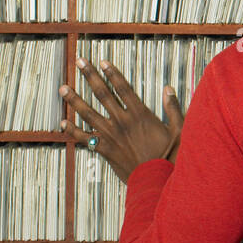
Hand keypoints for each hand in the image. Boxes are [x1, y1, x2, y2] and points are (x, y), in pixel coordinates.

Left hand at [59, 58, 184, 183]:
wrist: (155, 180)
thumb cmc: (169, 157)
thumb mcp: (178, 130)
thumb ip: (173, 108)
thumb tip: (168, 89)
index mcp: (140, 115)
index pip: (123, 88)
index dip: (112, 74)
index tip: (103, 62)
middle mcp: (122, 122)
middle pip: (102, 94)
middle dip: (90, 76)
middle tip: (79, 62)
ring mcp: (111, 136)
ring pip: (88, 113)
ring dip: (74, 100)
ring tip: (63, 88)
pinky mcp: (104, 150)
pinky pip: (84, 138)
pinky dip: (73, 131)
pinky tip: (64, 123)